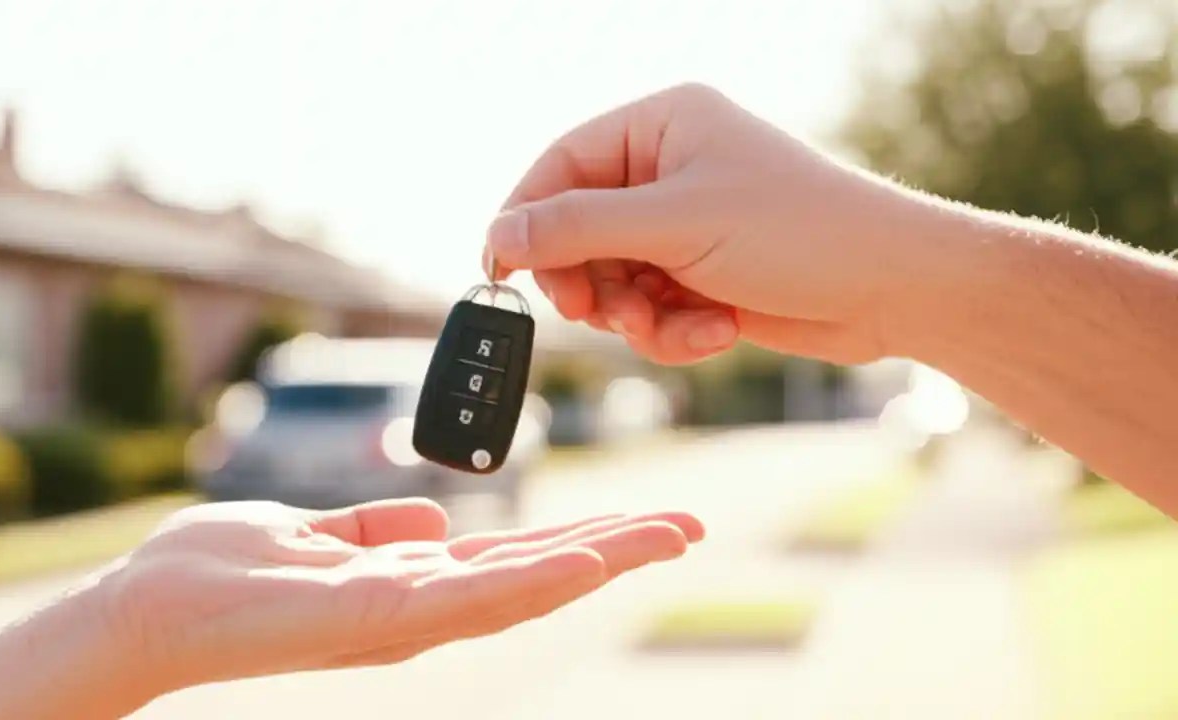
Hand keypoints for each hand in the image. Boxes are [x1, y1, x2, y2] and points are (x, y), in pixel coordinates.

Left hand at [102, 499, 703, 697]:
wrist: (145, 608)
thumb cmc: (218, 571)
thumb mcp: (312, 532)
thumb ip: (373, 527)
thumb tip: (432, 520)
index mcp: (408, 582)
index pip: (513, 561)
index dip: (580, 542)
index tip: (643, 520)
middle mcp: (419, 607)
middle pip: (535, 575)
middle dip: (614, 552)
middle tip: (691, 526)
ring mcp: (403, 617)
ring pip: (521, 587)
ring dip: (597, 562)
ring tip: (666, 535)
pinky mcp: (376, 617)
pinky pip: (470, 596)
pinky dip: (536, 579)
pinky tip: (587, 559)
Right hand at [485, 83, 925, 364]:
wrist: (892, 289)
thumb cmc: (799, 232)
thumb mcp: (676, 223)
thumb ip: (578, 228)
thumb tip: (499, 235)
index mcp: (662, 125)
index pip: (561, 164)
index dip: (527, 218)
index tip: (502, 271)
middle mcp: (669, 170)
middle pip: (579, 229)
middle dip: (592, 281)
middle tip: (601, 311)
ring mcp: (686, 225)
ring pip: (612, 280)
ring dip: (636, 314)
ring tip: (676, 321)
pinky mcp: (703, 275)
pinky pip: (651, 309)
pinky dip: (673, 330)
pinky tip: (715, 330)